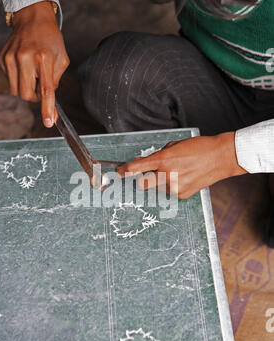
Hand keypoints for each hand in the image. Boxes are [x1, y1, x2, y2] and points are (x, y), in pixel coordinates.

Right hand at [0, 1, 69, 126]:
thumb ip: (56, 81)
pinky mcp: (3, 58)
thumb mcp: (62, 59)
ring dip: (26, 89)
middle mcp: (25, 57)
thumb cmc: (51, 40)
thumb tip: (50, 105)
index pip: (45, 90)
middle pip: (27, 95)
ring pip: (16, 91)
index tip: (49, 122)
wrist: (33, 19)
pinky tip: (24, 66)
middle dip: (35, 97)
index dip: (47, 108)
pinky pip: (10, 81)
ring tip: (33, 74)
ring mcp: (11, 57)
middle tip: (41, 85)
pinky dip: (19, 79)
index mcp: (44, 57)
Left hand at [117, 132, 246, 198]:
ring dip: (161, 180)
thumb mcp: (174, 145)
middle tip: (147, 174)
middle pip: (142, 184)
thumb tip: (144, 162)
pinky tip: (185, 177)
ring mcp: (175, 187)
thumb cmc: (199, 148)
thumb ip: (158, 155)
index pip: (136, 168)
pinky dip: (173, 185)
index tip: (119, 171)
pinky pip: (170, 192)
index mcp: (163, 160)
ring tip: (178, 171)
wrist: (220, 158)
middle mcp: (167, 175)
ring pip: (158, 187)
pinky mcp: (182, 195)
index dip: (125, 170)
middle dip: (142, 179)